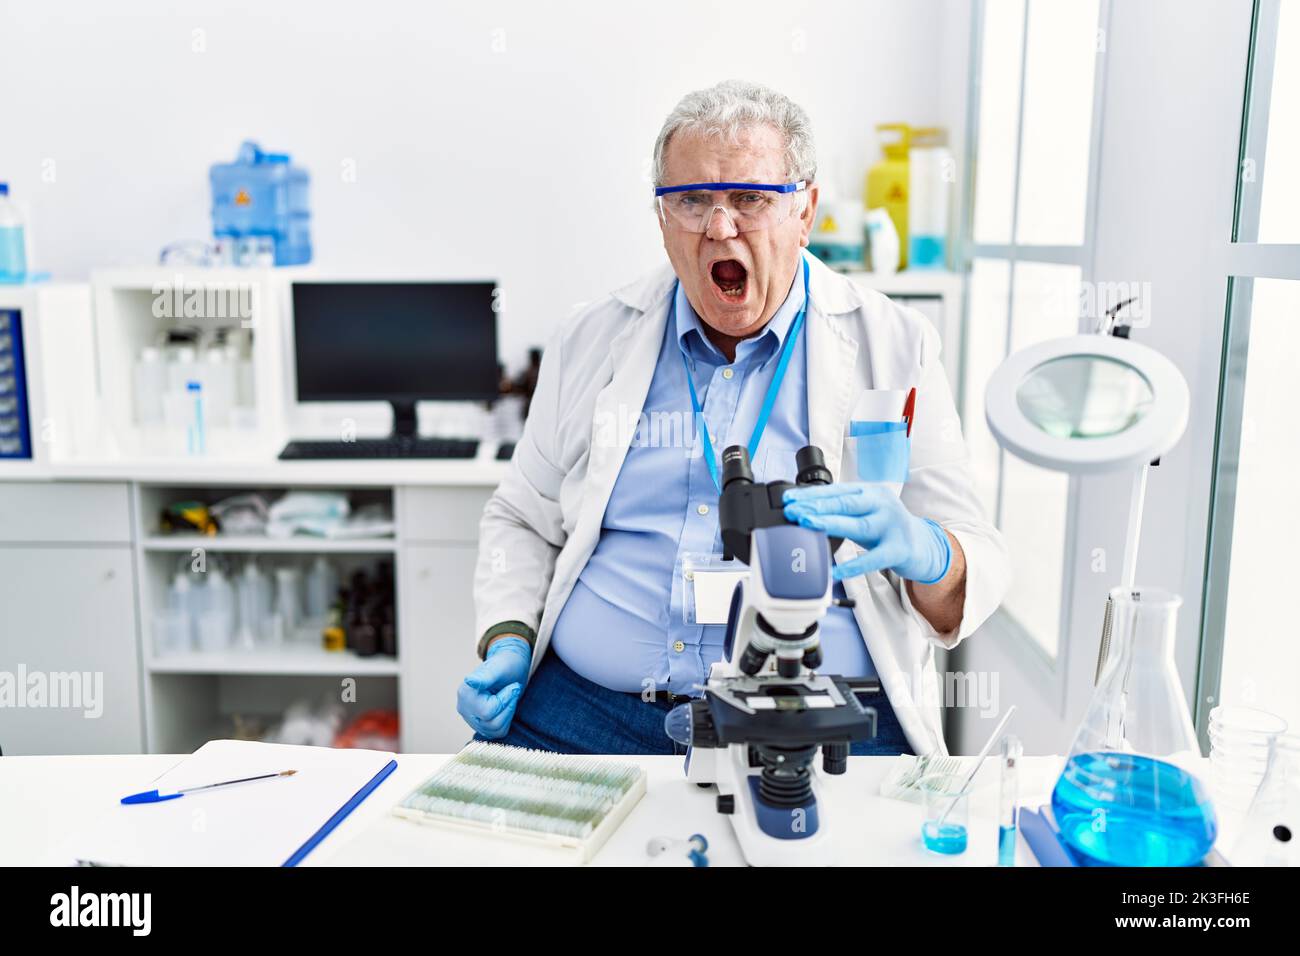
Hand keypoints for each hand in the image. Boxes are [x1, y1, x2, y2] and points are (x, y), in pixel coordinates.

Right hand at [457, 636, 529, 737]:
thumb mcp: (498, 668)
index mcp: (465, 693)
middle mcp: (464, 707)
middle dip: (507, 707)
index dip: (504, 700)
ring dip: (507, 713)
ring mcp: (471, 718)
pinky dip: (505, 720)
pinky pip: (496, 733)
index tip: (512, 686)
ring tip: (509, 697)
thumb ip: (484, 677)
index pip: (487, 712)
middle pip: (490, 723)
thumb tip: (470, 681)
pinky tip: (505, 706)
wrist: (509, 666)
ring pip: (494, 730)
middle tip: (512, 690)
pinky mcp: (480, 724)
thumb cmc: (505, 664)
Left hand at [782, 483, 950, 583]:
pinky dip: (852, 566)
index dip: (812, 494)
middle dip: (816, 506)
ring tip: (808, 525)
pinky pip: (872, 559)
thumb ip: (841, 510)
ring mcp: (892, 526)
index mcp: (871, 492)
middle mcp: (882, 504)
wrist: (922, 544)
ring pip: (858, 525)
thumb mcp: (865, 512)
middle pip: (846, 503)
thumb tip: (804, 512)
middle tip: (792, 510)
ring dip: (830, 524)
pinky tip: (835, 571)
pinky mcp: (898, 550)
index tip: (789, 499)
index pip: (837, 490)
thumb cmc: (885, 527)